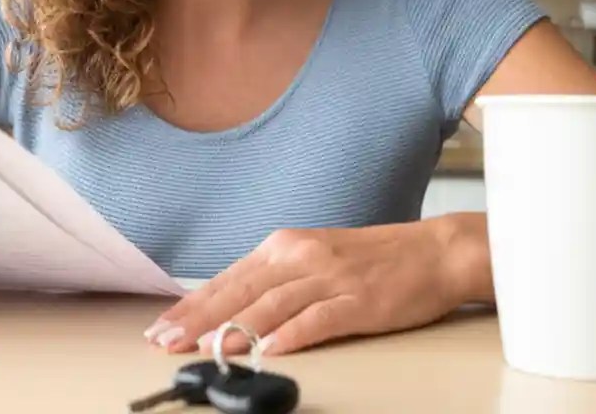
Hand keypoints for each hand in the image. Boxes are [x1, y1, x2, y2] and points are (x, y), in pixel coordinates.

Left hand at [143, 218, 482, 355]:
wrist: (433, 251)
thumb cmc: (372, 259)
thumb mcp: (313, 258)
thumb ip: (273, 281)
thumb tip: (228, 309)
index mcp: (285, 246)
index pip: (227, 278)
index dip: (192, 304)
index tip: (162, 325)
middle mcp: (302, 257)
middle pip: (240, 291)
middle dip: (199, 318)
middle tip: (166, 340)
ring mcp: (330, 277)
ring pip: (273, 305)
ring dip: (236, 328)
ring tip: (207, 348)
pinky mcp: (359, 300)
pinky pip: (319, 319)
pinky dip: (292, 334)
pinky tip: (270, 349)